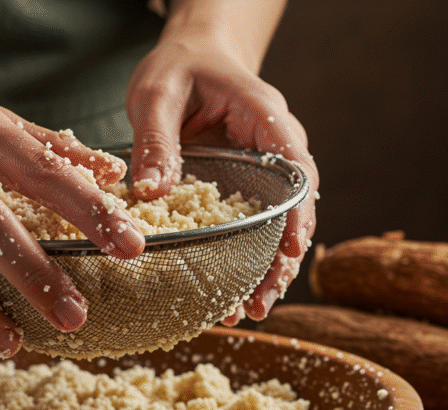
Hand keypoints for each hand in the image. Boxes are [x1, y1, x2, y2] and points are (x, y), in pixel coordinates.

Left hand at [125, 12, 318, 322]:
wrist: (191, 58)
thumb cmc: (180, 67)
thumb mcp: (158, 94)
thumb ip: (156, 140)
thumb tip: (150, 193)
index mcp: (267, 119)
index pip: (296, 171)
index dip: (297, 214)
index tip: (289, 250)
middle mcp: (275, 151)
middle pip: (293, 212)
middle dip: (280, 261)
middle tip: (257, 305)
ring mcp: (263, 173)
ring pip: (276, 228)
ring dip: (263, 271)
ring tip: (243, 313)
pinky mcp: (244, 189)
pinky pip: (251, 228)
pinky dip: (243, 260)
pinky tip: (226, 295)